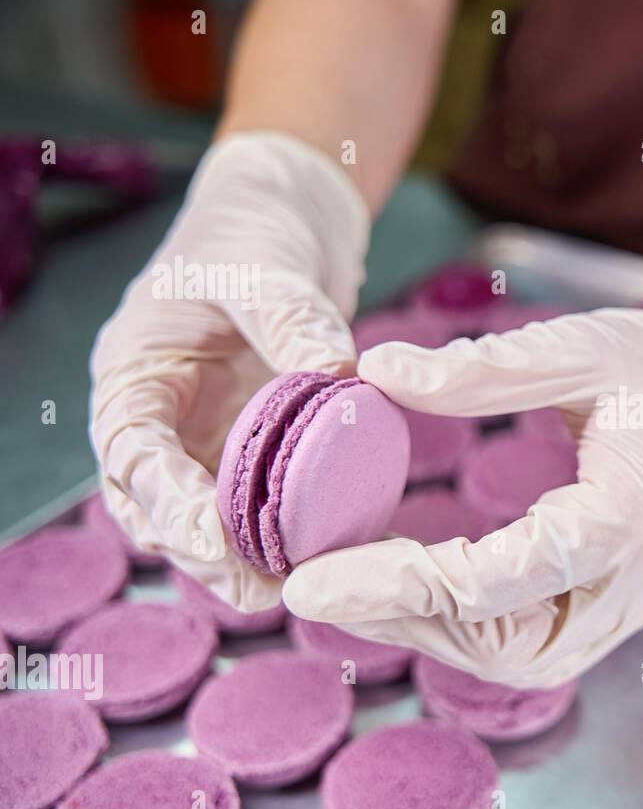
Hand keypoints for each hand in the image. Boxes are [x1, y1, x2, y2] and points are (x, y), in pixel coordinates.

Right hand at [90, 131, 368, 609]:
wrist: (283, 221)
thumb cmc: (251, 236)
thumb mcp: (265, 271)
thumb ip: (292, 322)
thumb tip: (336, 375)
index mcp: (136, 379)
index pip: (135, 457)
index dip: (169, 505)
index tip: (214, 541)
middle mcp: (163, 421)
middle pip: (164, 510)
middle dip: (208, 554)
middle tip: (265, 587)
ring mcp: (207, 439)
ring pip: (213, 517)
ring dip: (250, 553)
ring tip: (305, 580)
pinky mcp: (256, 447)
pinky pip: (268, 498)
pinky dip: (296, 524)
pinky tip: (341, 545)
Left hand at [282, 258, 642, 686]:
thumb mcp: (584, 347)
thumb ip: (481, 371)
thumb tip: (375, 373)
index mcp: (627, 518)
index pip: (499, 584)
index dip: (398, 586)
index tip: (311, 582)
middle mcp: (635, 582)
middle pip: (508, 649)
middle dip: (408, 625)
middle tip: (322, 587)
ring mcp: (636, 600)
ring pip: (525, 660)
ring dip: (437, 633)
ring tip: (361, 584)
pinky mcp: (625, 599)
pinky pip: (543, 640)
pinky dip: (474, 625)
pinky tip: (421, 584)